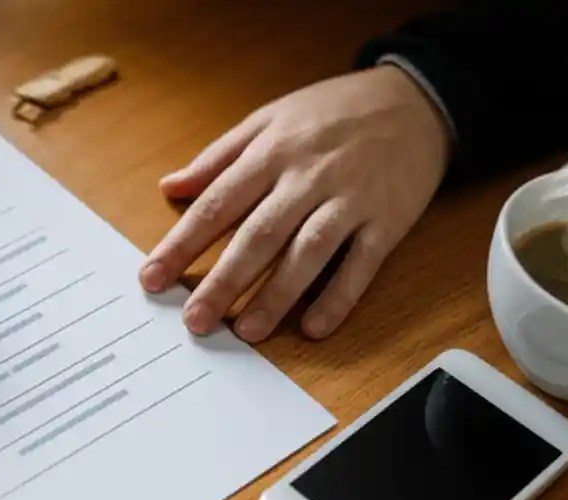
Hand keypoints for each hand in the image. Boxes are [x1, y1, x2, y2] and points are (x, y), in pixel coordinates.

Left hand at [139, 66, 451, 341]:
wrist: (416, 100)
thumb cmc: (334, 112)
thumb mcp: (270, 117)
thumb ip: (219, 156)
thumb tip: (170, 186)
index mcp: (272, 152)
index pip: (217, 204)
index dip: (182, 243)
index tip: (152, 278)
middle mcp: (308, 177)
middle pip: (257, 235)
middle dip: (222, 281)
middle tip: (194, 321)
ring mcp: (350, 200)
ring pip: (307, 253)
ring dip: (276, 296)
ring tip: (247, 331)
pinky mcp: (387, 221)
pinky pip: (361, 265)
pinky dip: (338, 297)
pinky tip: (313, 327)